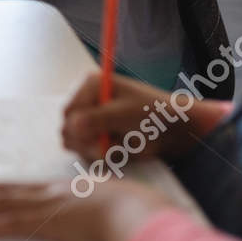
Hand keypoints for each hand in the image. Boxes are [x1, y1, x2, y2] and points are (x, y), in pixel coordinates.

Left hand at [0, 179, 178, 240]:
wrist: (136, 210)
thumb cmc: (135, 209)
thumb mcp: (116, 202)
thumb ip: (106, 207)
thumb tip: (108, 213)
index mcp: (64, 189)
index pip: (23, 187)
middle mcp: (49, 194)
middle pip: (4, 191)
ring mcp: (46, 208)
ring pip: (0, 205)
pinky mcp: (48, 226)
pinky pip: (11, 227)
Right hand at [60, 71, 206, 162]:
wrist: (174, 130)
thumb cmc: (152, 115)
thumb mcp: (125, 114)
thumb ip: (96, 119)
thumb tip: (71, 126)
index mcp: (90, 86)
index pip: (69, 112)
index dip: (80, 129)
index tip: (101, 137)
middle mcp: (86, 101)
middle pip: (67, 129)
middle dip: (88, 142)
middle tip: (112, 145)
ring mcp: (89, 119)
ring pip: (74, 143)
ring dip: (95, 150)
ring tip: (119, 145)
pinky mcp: (94, 135)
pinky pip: (85, 151)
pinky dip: (100, 154)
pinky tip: (119, 148)